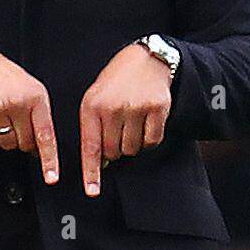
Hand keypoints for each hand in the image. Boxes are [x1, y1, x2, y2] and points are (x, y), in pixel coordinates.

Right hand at [0, 46, 58, 184]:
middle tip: (15, 121)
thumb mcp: (32, 91)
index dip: (49, 159)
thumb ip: (40, 118)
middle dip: (21, 139)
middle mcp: (17, 102)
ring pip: (5, 143)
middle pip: (23, 143)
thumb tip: (40, 151)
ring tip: (1, 114)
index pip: (45, 135)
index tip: (51, 178)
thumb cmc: (8, 79)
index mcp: (36, 97)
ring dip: (4, 135)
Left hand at [78, 42, 172, 196]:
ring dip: (132, 143)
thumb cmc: (117, 81)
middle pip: (113, 152)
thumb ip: (93, 128)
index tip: (92, 191)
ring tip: (132, 122)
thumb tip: (101, 162)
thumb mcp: (95, 97)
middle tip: (118, 130)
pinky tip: (145, 122)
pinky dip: (149, 138)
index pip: (91, 146)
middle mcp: (114, 108)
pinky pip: (152, 141)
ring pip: (132, 149)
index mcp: (93, 106)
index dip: (91, 172)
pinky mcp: (157, 109)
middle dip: (114, 149)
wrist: (146, 59)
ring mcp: (136, 108)